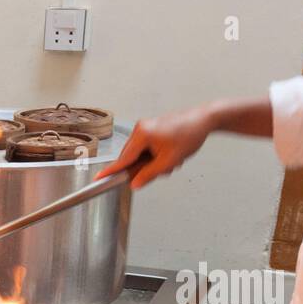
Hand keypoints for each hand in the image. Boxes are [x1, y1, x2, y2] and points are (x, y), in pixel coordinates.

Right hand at [96, 106, 216, 189]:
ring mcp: (146, 127)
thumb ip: (148, 175)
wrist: (205, 119)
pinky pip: (147, 148)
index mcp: (142, 134)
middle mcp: (140, 128)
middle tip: (165, 168)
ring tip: (173, 159)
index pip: (123, 159)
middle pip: (132, 158)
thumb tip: (134, 184)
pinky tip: (171, 154)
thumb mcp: (169, 161)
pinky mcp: (152, 128)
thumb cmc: (189, 135)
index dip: (111, 172)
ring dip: (154, 162)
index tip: (97, 179)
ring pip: (141, 154)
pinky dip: (157, 155)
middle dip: (146, 167)